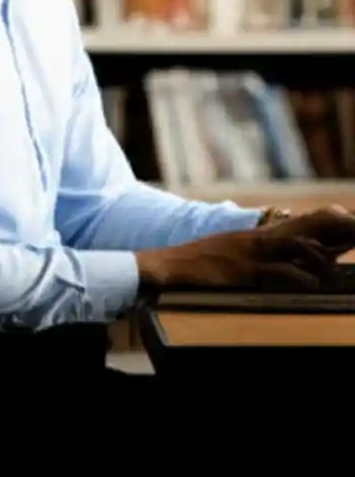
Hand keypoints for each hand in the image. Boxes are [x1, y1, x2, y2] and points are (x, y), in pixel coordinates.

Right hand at [138, 206, 354, 291]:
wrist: (170, 264)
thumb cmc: (203, 262)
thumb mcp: (234, 251)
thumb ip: (261, 253)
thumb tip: (284, 258)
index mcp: (260, 234)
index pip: (304, 222)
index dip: (333, 222)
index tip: (351, 223)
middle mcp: (259, 238)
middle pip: (307, 226)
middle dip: (337, 228)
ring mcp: (251, 253)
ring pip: (297, 245)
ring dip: (321, 256)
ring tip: (335, 269)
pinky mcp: (242, 271)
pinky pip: (278, 271)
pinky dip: (299, 277)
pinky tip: (312, 284)